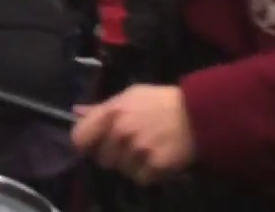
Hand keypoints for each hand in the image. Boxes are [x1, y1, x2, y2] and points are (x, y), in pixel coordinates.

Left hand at [71, 84, 195, 184]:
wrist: (197, 114)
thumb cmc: (160, 102)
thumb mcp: (130, 96)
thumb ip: (101, 107)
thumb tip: (76, 112)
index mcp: (112, 112)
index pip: (79, 138)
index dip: (86, 144)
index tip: (95, 145)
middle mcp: (121, 131)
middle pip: (102, 159)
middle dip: (114, 156)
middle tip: (130, 146)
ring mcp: (138, 150)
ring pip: (122, 171)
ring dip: (132, 166)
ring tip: (147, 151)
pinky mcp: (155, 166)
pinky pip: (141, 179)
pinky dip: (149, 174)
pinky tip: (157, 160)